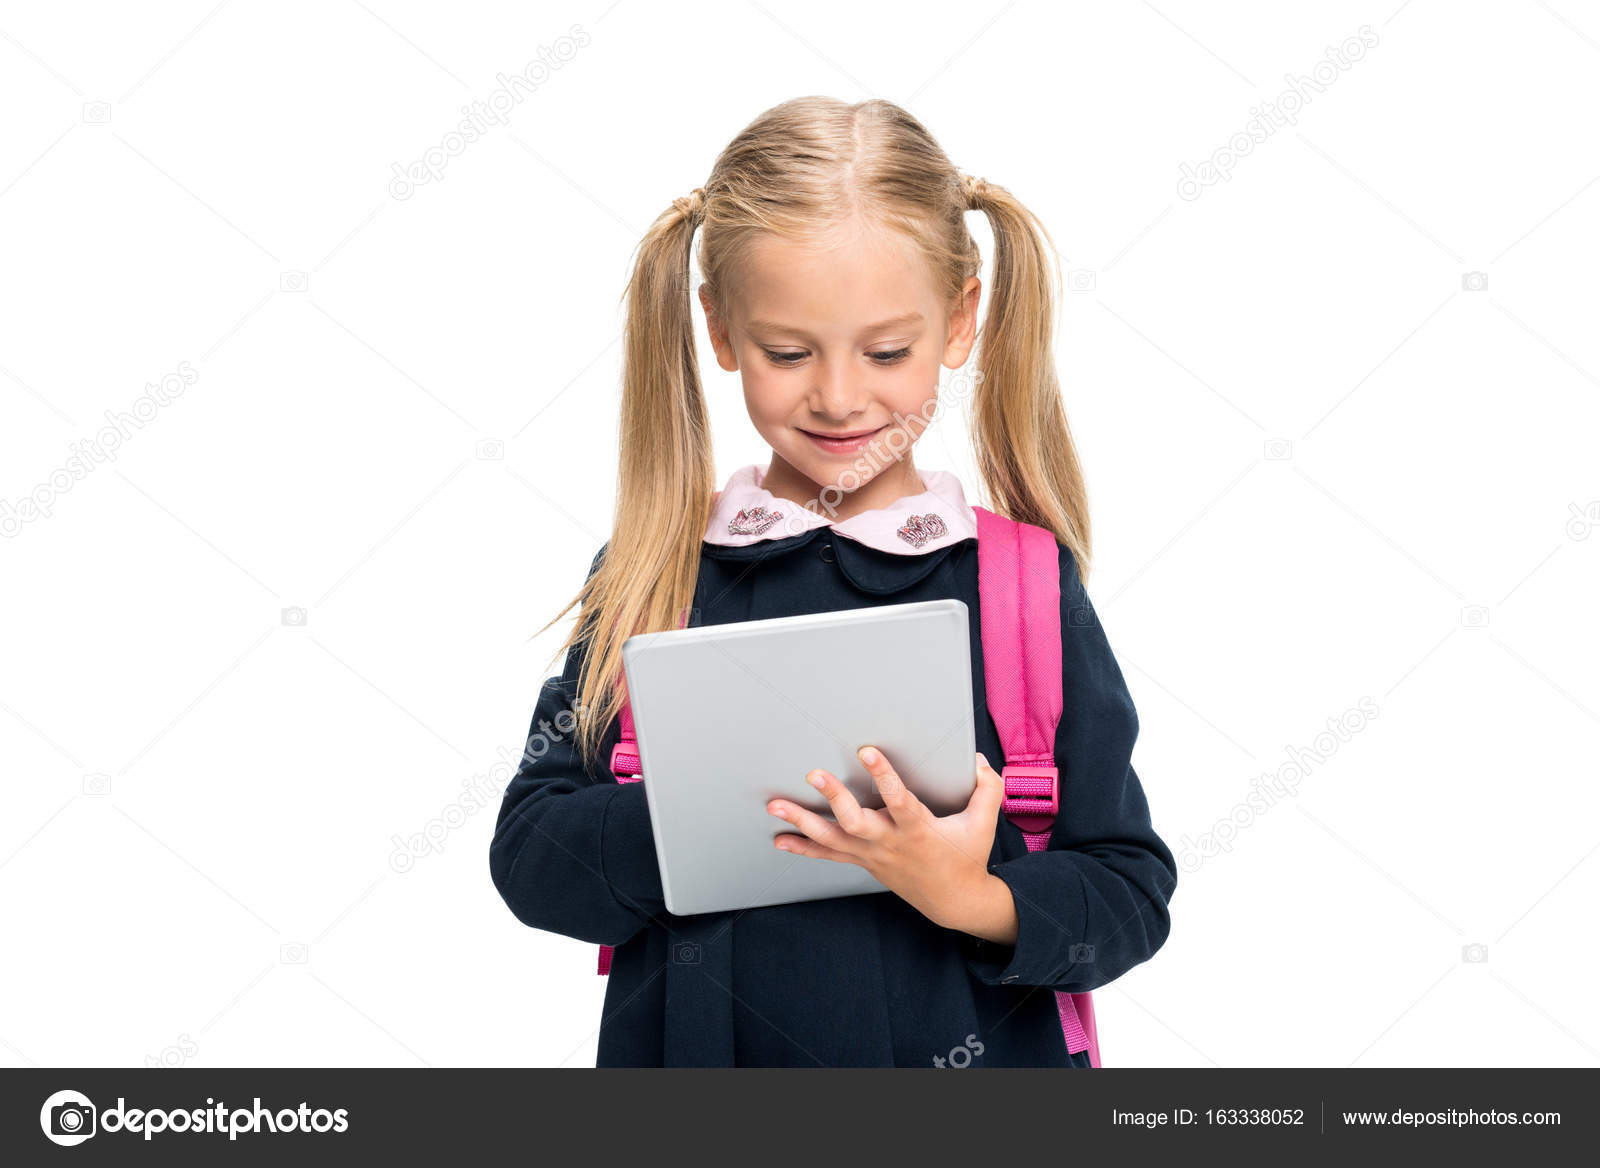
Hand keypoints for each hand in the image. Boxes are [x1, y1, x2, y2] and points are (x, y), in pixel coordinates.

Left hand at [766, 746, 1012, 936]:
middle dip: (834, 797)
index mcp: (919, 829)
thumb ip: (986, 788)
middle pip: (856, 821)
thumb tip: (977, 758)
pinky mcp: (863, 860)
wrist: (953, 901)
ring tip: (775, 805)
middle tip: (813, 773)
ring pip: (833, 839)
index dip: (883, 776)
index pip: (899, 800)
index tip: (866, 751)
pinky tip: (780, 839)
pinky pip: (828, 855)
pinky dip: (803, 848)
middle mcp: (890, 842)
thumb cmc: (967, 857)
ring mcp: (872, 854)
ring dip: (802, 822)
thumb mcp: (984, 824)